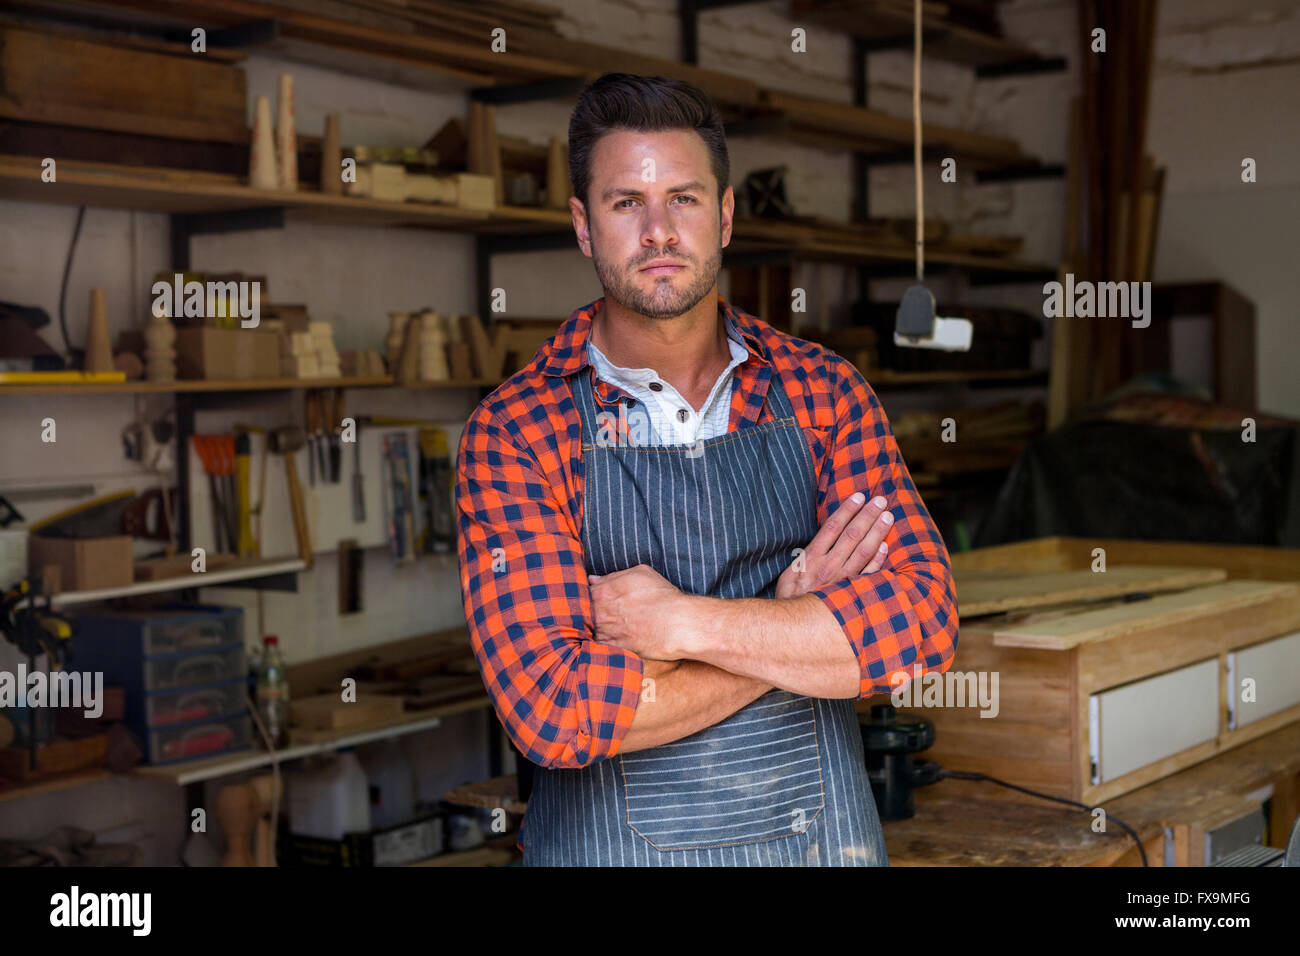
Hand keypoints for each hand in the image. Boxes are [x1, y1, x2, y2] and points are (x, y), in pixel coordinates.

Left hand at [589, 565, 691, 660]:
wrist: (677, 624)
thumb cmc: (662, 596)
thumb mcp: (640, 573)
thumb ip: (613, 576)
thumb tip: (593, 580)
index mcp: (604, 592)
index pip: (582, 593)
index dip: (584, 595)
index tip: (589, 597)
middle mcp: (601, 613)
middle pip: (582, 613)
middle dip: (584, 611)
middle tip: (591, 611)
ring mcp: (607, 632)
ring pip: (588, 629)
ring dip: (590, 627)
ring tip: (598, 625)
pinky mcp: (616, 648)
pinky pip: (598, 646)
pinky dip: (598, 643)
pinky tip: (603, 639)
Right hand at [775, 493, 892, 598]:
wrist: (795, 629)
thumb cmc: (791, 600)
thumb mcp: (790, 575)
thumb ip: (805, 557)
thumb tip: (821, 541)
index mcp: (811, 559)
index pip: (832, 527)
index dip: (847, 510)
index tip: (859, 496)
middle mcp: (828, 567)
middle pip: (852, 535)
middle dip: (867, 515)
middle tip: (880, 500)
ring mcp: (842, 581)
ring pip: (864, 551)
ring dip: (877, 532)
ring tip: (887, 516)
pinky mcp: (852, 594)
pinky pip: (869, 574)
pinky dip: (878, 560)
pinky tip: (885, 546)